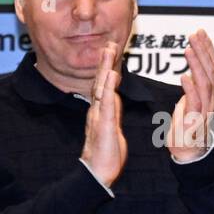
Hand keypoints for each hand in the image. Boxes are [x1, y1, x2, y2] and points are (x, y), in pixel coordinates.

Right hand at [81, 43, 125, 185]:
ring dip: (105, 68)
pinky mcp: (104, 124)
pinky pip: (107, 103)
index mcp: (103, 110)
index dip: (108, 68)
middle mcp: (98, 110)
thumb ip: (112, 112)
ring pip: (102, 87)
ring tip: (108, 50)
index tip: (112, 52)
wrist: (99, 171)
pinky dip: (109, 88)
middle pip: (101, 81)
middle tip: (109, 42)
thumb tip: (114, 99)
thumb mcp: (112, 127)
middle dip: (105, 61)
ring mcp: (100, 115)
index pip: (105, 85)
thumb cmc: (107, 152)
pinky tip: (112, 75)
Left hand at [168, 28, 213, 160]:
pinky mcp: (195, 120)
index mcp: (210, 93)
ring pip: (205, 83)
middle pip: (211, 71)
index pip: (212, 66)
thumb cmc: (187, 126)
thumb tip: (190, 74)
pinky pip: (194, 103)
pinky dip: (190, 89)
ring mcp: (204, 110)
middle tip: (194, 34)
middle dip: (203, 51)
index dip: (207, 49)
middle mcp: (211, 99)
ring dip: (197, 65)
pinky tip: (184, 77)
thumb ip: (192, 88)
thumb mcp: (189, 102)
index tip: (200, 33)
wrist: (188, 152)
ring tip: (189, 49)